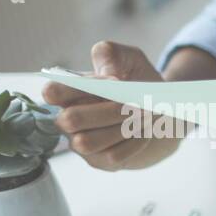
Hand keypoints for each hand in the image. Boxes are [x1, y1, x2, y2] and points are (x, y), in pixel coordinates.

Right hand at [42, 41, 182, 170]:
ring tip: (144, 116)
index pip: (51, 92)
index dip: (78, 88)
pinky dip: (133, 144)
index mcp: (68, 92)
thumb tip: (106, 70)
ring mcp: (82, 143)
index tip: (114, 80)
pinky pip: (112, 157)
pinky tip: (144, 132)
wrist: (164, 114)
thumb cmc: (139, 84)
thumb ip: (113, 53)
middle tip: (137, 104)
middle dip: (107, 111)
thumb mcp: (131, 60)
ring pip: (87, 143)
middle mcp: (68, 119)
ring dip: (120, 129)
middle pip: (70, 119)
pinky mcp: (101, 161)